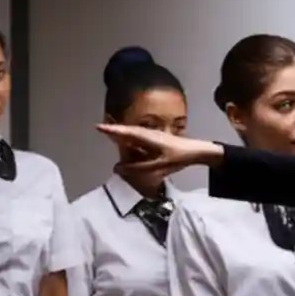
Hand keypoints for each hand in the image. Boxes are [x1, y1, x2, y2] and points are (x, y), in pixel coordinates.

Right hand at [95, 124, 222, 174]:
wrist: (196, 151)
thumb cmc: (178, 157)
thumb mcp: (158, 166)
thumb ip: (137, 169)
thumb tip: (117, 168)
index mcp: (147, 137)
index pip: (125, 133)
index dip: (111, 130)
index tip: (98, 127)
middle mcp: (147, 134)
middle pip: (127, 132)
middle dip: (114, 131)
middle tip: (101, 129)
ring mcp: (151, 136)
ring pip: (133, 135)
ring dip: (122, 136)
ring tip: (110, 136)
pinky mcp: (155, 140)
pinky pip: (138, 140)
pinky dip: (131, 142)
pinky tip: (128, 146)